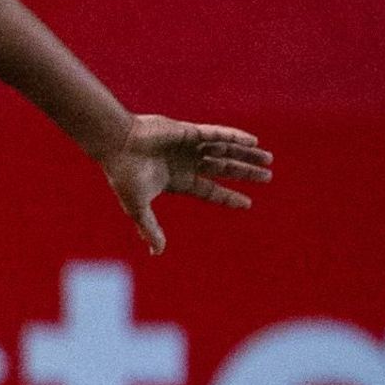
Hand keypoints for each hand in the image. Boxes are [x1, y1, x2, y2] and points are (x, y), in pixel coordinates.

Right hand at [96, 114, 271, 253]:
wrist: (115, 145)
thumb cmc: (124, 174)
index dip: (229, 196)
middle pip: (223, 168)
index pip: (210, 190)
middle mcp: (186, 163)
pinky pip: (217, 134)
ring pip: (225, 151)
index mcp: (178, 181)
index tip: (248, 203)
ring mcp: (189, 146)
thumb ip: (150, 228)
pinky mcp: (189, 131)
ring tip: (269, 158)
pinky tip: (252, 142)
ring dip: (246, 154)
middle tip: (268, 177)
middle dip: (245, 172)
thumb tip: (157, 253)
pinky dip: (234, 137)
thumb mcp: (138, 207)